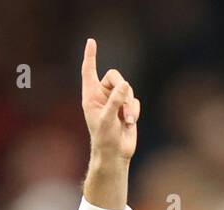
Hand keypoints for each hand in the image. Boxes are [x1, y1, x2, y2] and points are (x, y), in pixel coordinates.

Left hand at [81, 38, 138, 163]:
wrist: (115, 154)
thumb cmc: (105, 139)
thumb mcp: (108, 119)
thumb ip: (116, 100)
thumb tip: (125, 84)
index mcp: (91, 96)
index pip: (89, 70)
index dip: (90, 56)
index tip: (91, 42)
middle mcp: (102, 96)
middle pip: (115, 77)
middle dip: (122, 88)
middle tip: (124, 100)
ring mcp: (115, 102)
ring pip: (127, 90)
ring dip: (129, 105)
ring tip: (127, 121)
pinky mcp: (126, 109)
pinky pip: (134, 101)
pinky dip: (134, 111)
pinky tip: (130, 123)